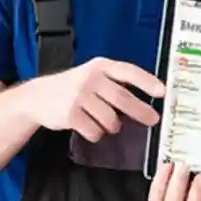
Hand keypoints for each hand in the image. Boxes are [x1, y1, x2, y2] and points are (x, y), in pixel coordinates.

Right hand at [26, 57, 165, 142]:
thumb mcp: (92, 75)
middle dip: (141, 111)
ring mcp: (79, 96)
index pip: (128, 71)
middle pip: (122, 98)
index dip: (147, 81)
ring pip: (110, 119)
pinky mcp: (70, 114)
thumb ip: (114, 83)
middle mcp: (90, 78)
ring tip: (105, 123)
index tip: (163, 92)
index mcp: (99, 66)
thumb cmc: (72, 88)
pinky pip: (94, 131)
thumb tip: (146, 100)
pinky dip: (96, 133)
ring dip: (112, 126)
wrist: (38, 96)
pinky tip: (89, 127)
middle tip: (153, 119)